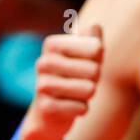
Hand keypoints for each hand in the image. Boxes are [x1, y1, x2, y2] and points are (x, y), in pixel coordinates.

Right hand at [20, 25, 103, 139]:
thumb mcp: (84, 57)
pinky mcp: (45, 107)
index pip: (96, 48)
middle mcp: (43, 62)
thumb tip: (95, 26)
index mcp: (52, 44)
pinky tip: (70, 108)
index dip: (98, 60)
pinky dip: (81, 110)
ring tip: (75, 95)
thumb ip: (92, 40)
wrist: (48, 113)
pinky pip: (81, 108)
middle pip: (94, 69)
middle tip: (80, 83)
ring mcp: (42, 85)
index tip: (85, 64)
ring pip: (89, 89)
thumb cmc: (71, 78)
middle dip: (94, 80)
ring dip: (88, 95)